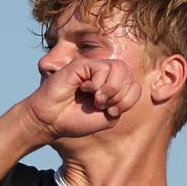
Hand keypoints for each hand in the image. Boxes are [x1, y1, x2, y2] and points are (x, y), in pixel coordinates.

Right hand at [21, 58, 142, 141]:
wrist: (52, 121)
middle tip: (101, 105)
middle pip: (129, 76)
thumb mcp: (109, 117)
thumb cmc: (76, 119)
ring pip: (120, 68)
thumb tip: (129, 83)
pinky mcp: (82, 64)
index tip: (111, 112)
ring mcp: (93, 68)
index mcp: (112, 87)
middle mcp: (104, 75)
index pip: (135, 86)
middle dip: (119, 96)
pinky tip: (84, 89)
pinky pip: (103, 67)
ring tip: (96, 98)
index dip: (128, 101)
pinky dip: (97, 83)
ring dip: (111, 88)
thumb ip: (124, 102)